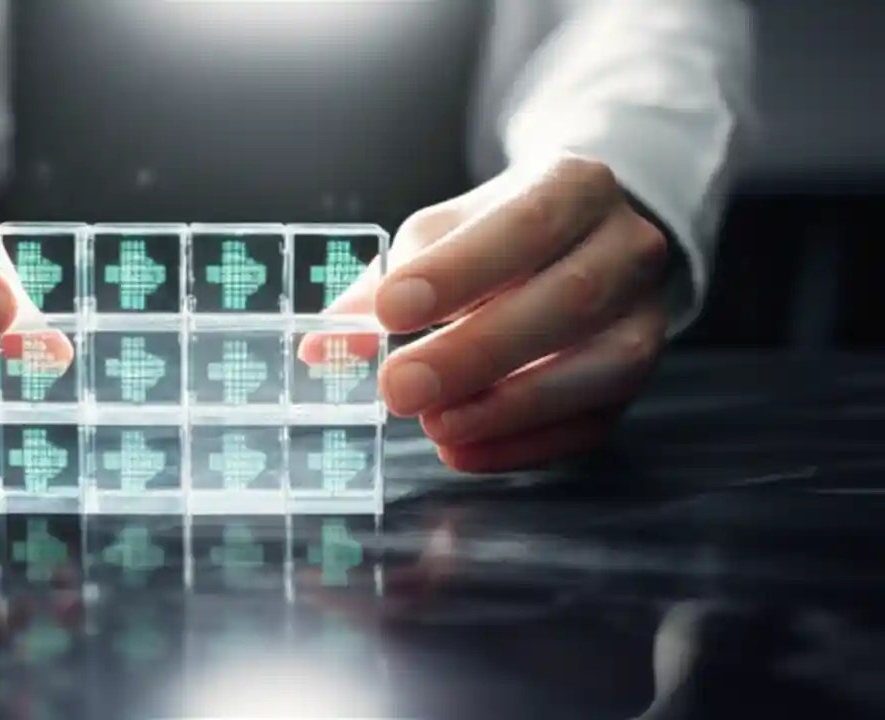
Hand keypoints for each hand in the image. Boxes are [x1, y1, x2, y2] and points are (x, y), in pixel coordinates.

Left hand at [325, 153, 669, 471]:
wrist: (584, 241)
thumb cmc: (498, 238)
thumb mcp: (440, 238)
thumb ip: (384, 285)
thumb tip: (320, 346)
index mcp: (573, 186)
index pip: (525, 223)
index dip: (460, 271)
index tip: (390, 312)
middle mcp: (626, 246)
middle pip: (567, 299)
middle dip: (476, 351)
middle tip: (399, 389)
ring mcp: (646, 315)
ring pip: (600, 366)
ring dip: (508, 406)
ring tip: (433, 426)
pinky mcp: (640, 378)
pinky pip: (596, 421)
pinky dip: (526, 444)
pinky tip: (464, 451)